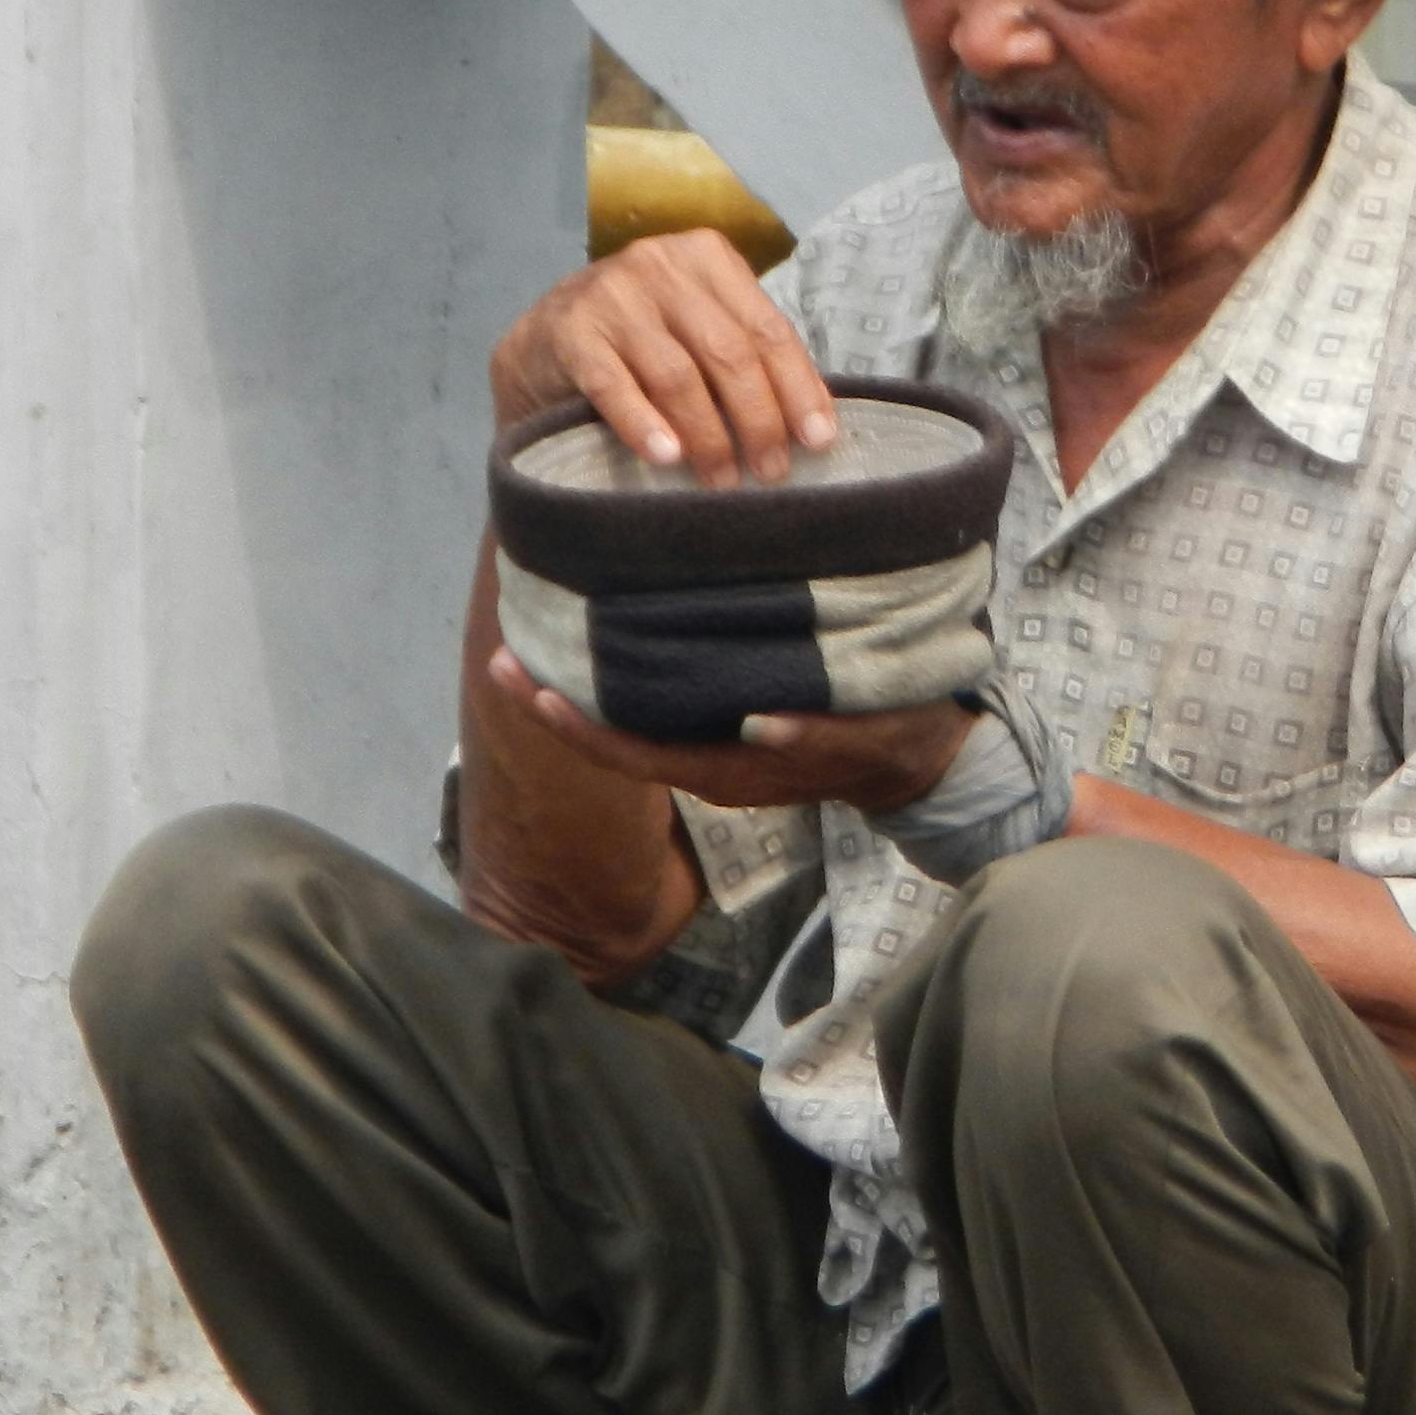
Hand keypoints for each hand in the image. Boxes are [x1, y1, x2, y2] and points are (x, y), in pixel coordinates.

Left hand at [484, 646, 975, 813]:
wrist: (914, 759)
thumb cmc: (892, 737)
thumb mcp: (869, 736)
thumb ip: (820, 734)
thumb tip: (766, 722)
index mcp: (733, 771)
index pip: (639, 757)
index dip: (583, 731)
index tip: (536, 693)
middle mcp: (709, 766)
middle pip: (615, 742)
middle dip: (557, 706)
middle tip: (502, 657)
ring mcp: (711, 750)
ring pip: (629, 726)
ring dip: (578, 690)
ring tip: (528, 643)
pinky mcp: (719, 726)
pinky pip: (654, 710)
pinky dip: (616, 679)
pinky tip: (593, 643)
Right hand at [490, 230, 838, 484]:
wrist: (542, 344)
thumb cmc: (639, 344)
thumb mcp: (697, 331)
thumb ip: (747, 357)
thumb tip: (813, 426)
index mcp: (706, 258)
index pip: (768, 329)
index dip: (798, 389)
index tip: (818, 442)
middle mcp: (660, 264)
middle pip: (728, 353)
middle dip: (758, 421)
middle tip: (771, 472)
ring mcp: (612, 294)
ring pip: (678, 375)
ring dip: (707, 436)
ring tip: (723, 481)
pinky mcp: (570, 330)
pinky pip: (613, 385)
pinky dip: (643, 424)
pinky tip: (666, 457)